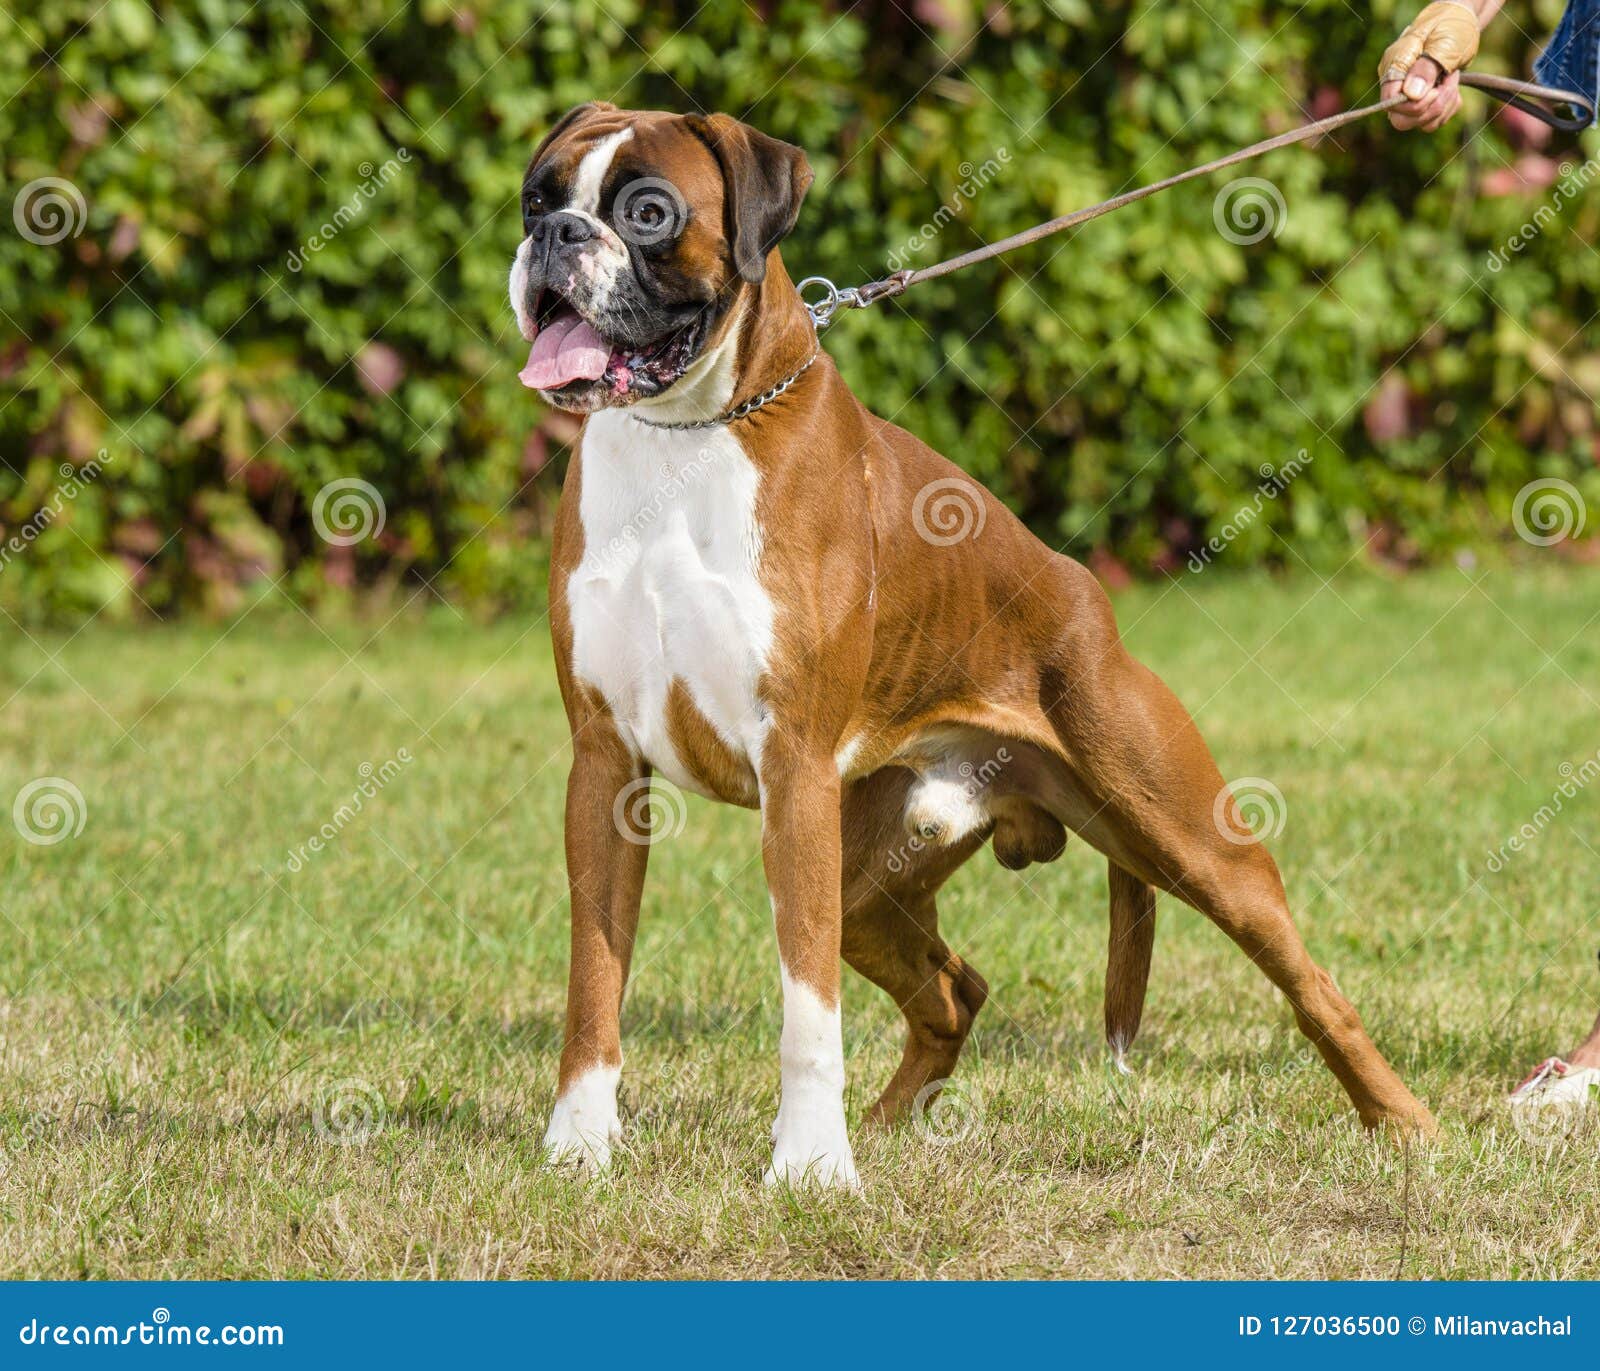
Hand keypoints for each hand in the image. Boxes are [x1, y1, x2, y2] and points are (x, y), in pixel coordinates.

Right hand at [1378, 0, 1478, 130]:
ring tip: (1452, 80)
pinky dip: (1448, 107)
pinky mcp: (1424, 102)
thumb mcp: (1442, 43)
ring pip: (1421, 123)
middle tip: (1447, 85)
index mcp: (1394, 68)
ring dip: (1444, 106)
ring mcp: (1410, 96)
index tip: (1437, 88)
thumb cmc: (1451, 25)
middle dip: (1431, 109)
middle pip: (1402, 121)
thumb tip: (1411, 95)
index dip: (1415, 105)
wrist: (1461, 20)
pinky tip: (1451, 87)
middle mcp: (1398, 85)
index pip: (1391, 103)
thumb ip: (1425, 69)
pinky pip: (1433, 121)